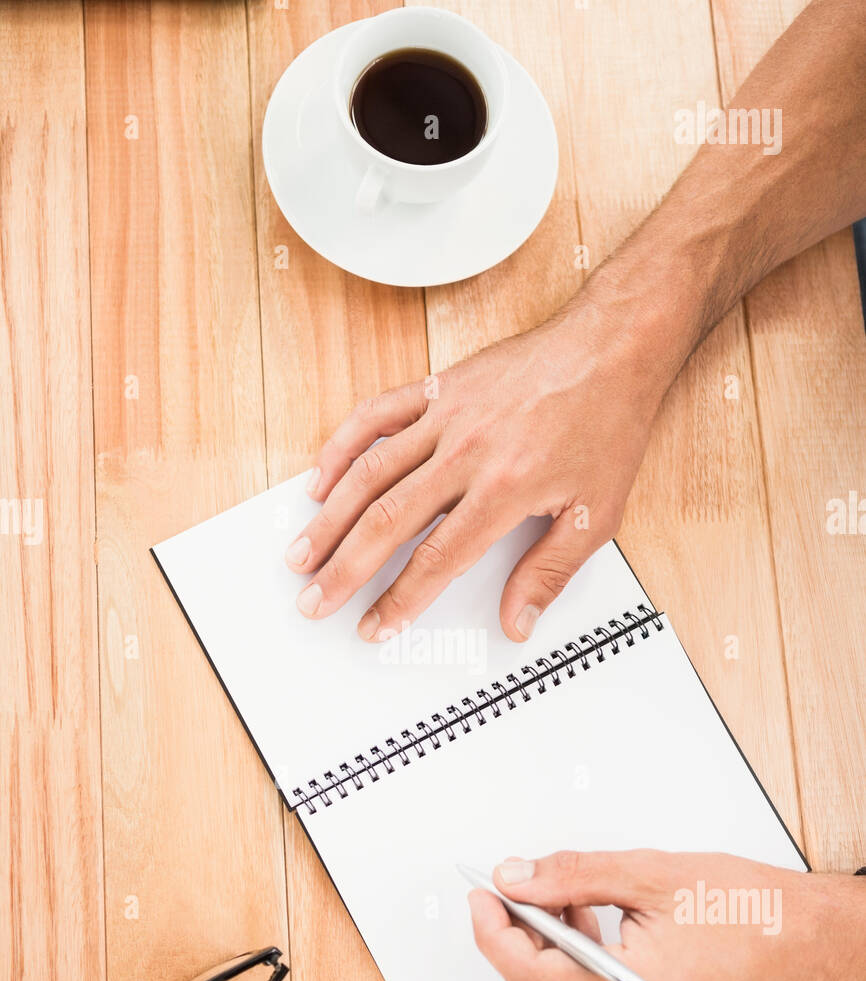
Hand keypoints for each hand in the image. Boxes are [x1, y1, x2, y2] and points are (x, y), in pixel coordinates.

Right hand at [284, 290, 668, 643]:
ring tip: (301, 555)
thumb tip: (517, 623)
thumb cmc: (607, 426)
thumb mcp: (596, 514)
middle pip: (388, 521)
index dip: (399, 600)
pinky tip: (320, 481)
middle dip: (345, 569)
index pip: (436, 559)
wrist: (613, 347)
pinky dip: (341, 448)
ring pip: (370, 473)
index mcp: (505, 489)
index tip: (374, 627)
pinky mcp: (439, 387)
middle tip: (314, 602)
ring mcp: (446, 416)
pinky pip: (376, 416)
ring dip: (329, 518)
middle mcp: (466, 452)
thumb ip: (550, 572)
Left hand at [468, 849, 864, 980]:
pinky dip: (578, 957)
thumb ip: (571, 875)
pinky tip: (595, 917)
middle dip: (515, 933)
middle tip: (512, 886)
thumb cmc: (747, 909)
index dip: (492, 931)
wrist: (806, 941)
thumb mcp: (648, 874)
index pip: (527, 971)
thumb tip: (515, 878)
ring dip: (549, 942)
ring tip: (568, 893)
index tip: (480, 895)